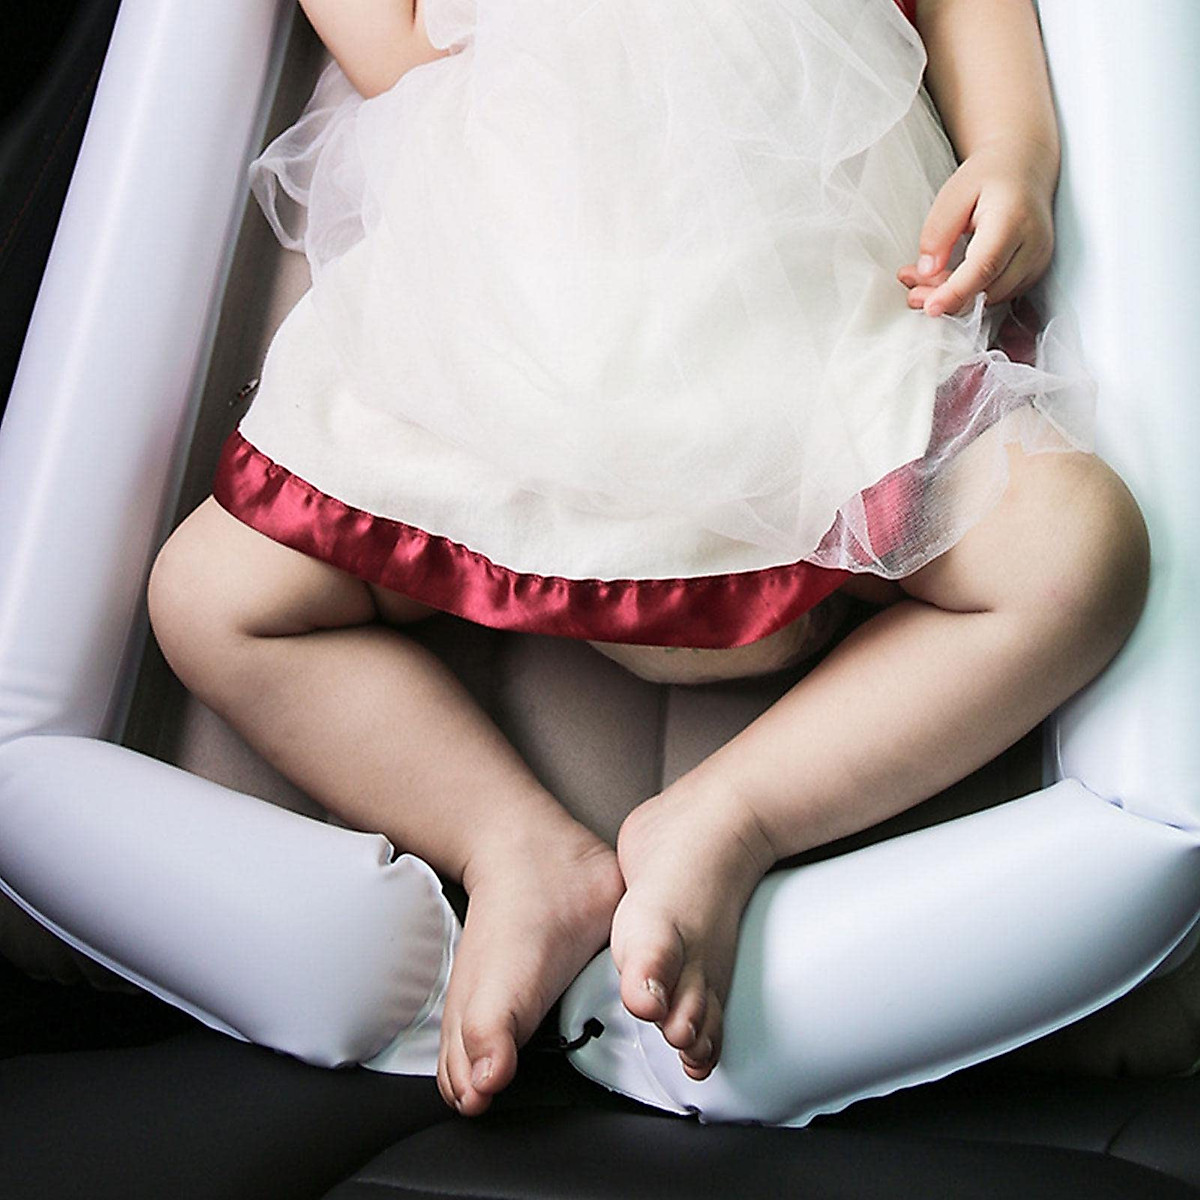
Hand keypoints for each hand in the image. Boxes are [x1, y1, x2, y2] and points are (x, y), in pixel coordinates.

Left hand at [896, 136, 1056, 317]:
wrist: (1025, 167)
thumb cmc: (988, 176)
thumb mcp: (954, 193)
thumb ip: (939, 232)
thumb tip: (927, 272)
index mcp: (1014, 220)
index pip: (984, 266)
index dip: (955, 292)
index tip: (930, 308)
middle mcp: (1033, 245)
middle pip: (986, 288)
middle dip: (945, 294)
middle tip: (909, 280)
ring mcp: (1037, 262)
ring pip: (991, 298)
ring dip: (955, 296)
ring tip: (922, 278)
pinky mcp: (1033, 273)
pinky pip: (998, 294)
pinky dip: (970, 293)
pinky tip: (947, 279)